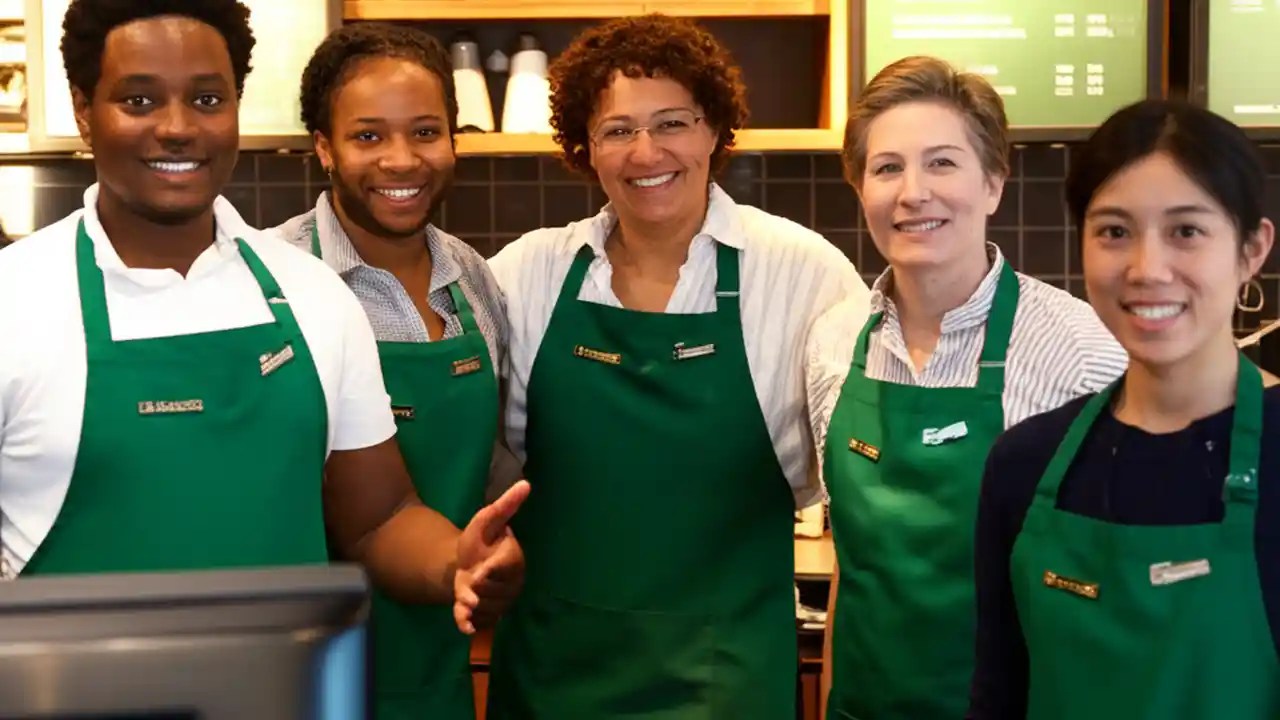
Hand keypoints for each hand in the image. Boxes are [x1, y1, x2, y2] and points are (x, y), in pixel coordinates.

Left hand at [454, 480, 529, 633]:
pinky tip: (464, 624)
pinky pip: (480, 622)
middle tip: (470, 573)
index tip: (480, 570)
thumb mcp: (488, 519)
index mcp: (514, 560)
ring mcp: (500, 602)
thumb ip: (506, 505)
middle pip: (490, 589)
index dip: (491, 570)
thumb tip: (525, 483)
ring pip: (483, 606)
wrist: (464, 562)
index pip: (506, 567)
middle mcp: (512, 584)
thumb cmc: (480, 540)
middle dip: (475, 583)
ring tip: (466, 588)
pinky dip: (470, 623)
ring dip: (468, 599)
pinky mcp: (487, 615)